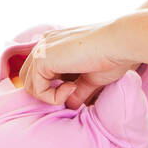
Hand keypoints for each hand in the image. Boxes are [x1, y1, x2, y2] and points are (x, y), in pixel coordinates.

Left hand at [17, 22, 138, 107]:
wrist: (118, 43)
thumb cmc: (111, 57)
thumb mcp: (91, 77)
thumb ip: (77, 90)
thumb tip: (70, 105)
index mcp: (55, 44)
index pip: (39, 71)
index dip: (52, 87)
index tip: (75, 88)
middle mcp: (44, 44)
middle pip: (29, 78)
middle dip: (47, 92)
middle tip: (72, 91)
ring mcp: (41, 50)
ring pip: (30, 85)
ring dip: (50, 96)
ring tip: (74, 89)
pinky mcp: (41, 60)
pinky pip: (36, 89)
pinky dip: (53, 97)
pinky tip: (72, 88)